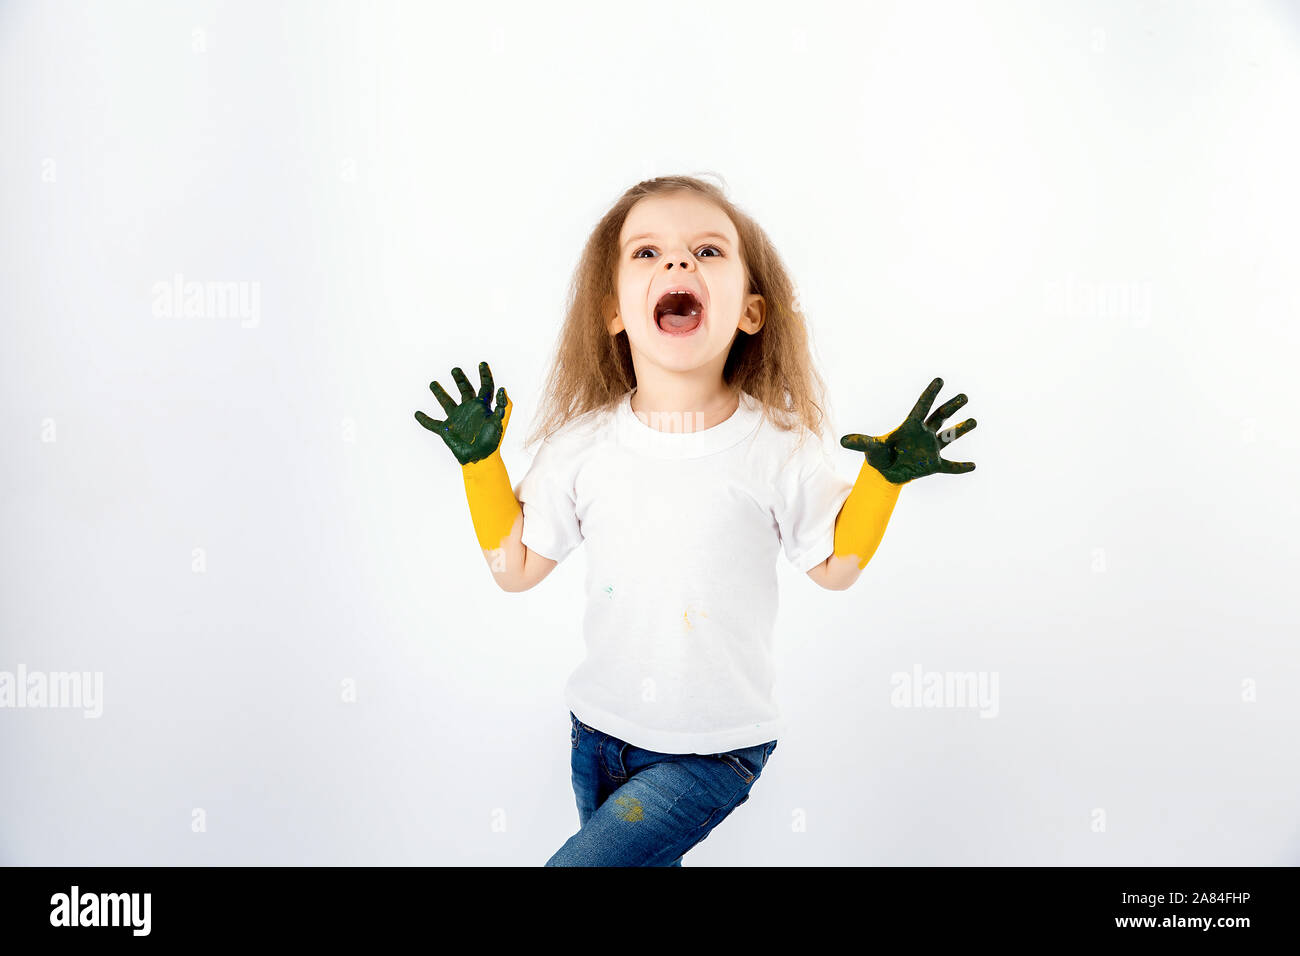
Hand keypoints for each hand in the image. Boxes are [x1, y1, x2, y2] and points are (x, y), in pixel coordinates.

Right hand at [414, 361, 511, 465]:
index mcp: (482, 407)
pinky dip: (424, 420)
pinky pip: (433, 424)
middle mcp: (469, 410)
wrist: (480, 459)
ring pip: (447, 402)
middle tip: (455, 370)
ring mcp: (457, 419)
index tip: (482, 364)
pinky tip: (417, 414)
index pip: (485, 387)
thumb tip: (502, 388)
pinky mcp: (447, 431)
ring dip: (440, 393)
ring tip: (433, 383)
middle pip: (465, 390)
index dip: (485, 375)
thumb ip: (502, 406)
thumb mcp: (499, 422)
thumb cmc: (492, 442)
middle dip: (460, 380)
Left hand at [840, 377, 975, 483]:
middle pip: (939, 416)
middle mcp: (924, 434)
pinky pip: (950, 466)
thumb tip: (843, 441)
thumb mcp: (871, 449)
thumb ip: (861, 443)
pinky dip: (961, 467)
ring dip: (961, 429)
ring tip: (974, 421)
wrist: (886, 474)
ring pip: (949, 436)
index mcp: (910, 426)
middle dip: (951, 407)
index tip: (939, 380)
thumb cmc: (879, 456)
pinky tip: (973, 465)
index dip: (930, 394)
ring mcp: (931, 448)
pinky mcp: (934, 464)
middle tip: (964, 397)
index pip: (922, 407)